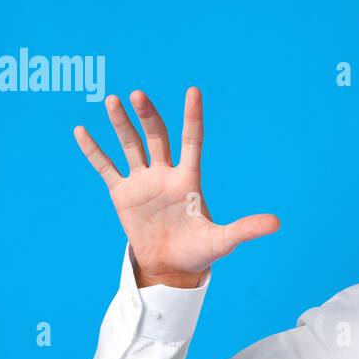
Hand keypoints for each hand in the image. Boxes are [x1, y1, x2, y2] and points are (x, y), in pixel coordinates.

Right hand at [73, 87, 279, 286]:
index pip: (193, 141)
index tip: (193, 91)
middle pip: (158, 137)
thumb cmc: (199, 252)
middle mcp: (166, 174)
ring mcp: (143, 181)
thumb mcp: (223, 240)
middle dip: (148, 115)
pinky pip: (106, 167)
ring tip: (113, 100)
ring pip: (131, 145)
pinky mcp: (123, 194)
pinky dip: (94, 150)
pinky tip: (81, 131)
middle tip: (138, 95)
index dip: (193, 117)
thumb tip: (277, 223)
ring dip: (121, 124)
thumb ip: (246, 228)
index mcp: (189, 179)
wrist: (171, 268)